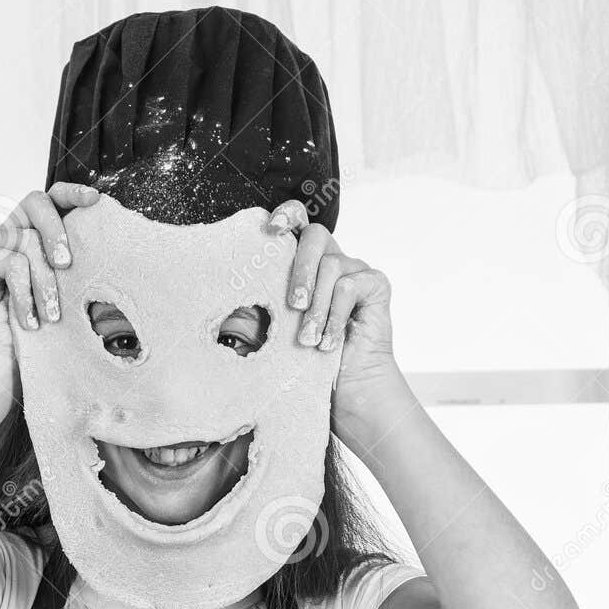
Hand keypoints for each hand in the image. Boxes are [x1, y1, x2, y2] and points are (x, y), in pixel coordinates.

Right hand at [0, 182, 98, 379]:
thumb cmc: (36, 338)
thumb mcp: (65, 297)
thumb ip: (73, 268)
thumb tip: (104, 250)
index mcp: (38, 237)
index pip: (53, 200)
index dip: (73, 193)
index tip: (96, 201)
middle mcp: (13, 234)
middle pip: (36, 203)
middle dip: (57, 231)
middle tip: (68, 266)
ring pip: (27, 239)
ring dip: (44, 282)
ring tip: (50, 316)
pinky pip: (10, 262)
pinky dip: (24, 295)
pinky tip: (28, 322)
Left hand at [265, 199, 397, 429]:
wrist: (348, 392)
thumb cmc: (311, 364)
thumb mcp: (279, 333)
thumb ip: (265, 307)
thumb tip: (232, 293)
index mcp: (308, 266)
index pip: (300, 223)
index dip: (288, 216)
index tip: (271, 229)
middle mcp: (334, 261)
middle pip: (316, 236)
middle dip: (300, 270)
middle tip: (292, 305)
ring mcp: (357, 271)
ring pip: (332, 266)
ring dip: (317, 308)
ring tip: (308, 340)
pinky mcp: (376, 285)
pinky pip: (350, 287)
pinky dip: (335, 318)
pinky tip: (329, 345)